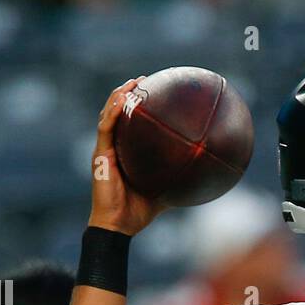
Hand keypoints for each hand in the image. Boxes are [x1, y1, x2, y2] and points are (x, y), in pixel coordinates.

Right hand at [89, 77, 168, 236]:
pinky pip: (106, 128)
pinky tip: (123, 100)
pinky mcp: (100, 155)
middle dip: (127, 93)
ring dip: (119, 96)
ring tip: (133, 83)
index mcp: (125, 152)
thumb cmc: (139, 211)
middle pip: (116, 113)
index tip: (152, 91)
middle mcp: (113, 147)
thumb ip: (178, 179)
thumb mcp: (165, 191)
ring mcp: (105, 149)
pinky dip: (113, 112)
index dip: (137, 106)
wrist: (119, 226)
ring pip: (108, 115)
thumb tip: (204, 175)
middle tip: (144, 79)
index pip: (129, 124)